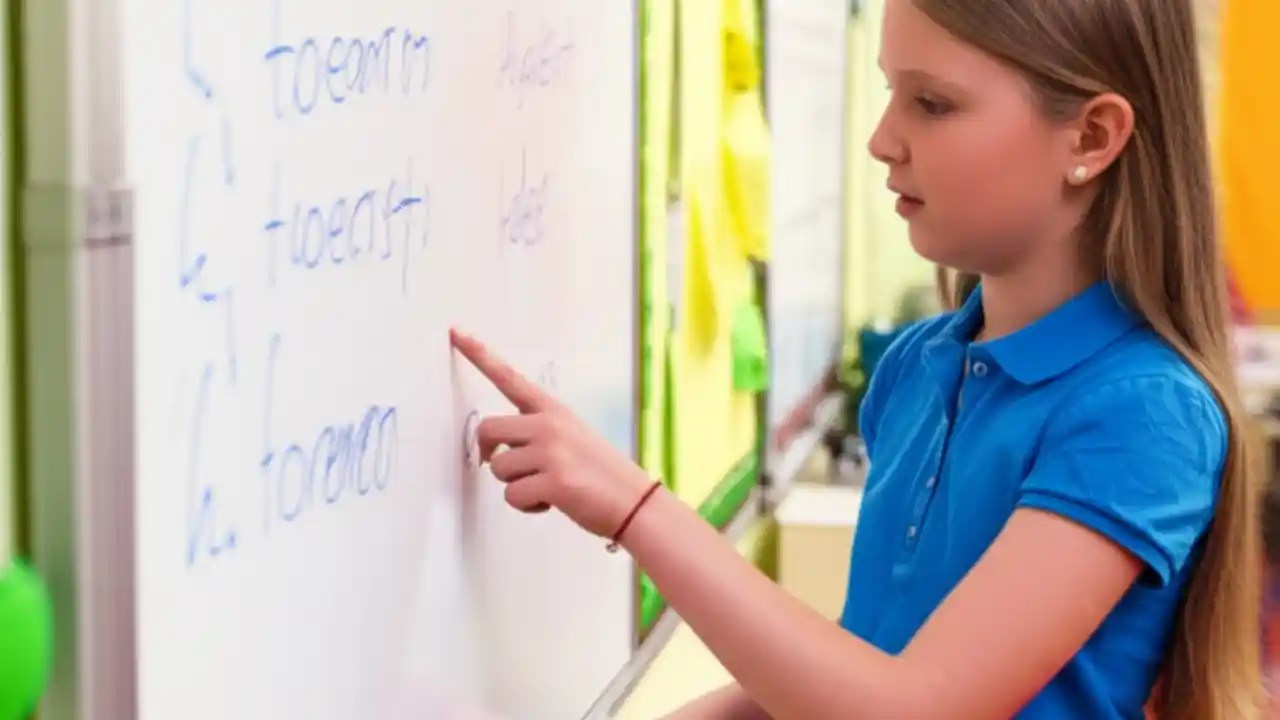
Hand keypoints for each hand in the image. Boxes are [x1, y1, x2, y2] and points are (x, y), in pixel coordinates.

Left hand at [450, 329, 655, 539]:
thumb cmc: (601, 474)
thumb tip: (497, 451)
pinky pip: (512, 495)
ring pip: (498, 468)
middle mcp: (549, 424)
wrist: (636, 502)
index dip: (479, 355)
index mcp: (554, 410)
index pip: (510, 378)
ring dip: (514, 484)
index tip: (455, 332)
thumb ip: (535, 434)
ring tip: (545, 487)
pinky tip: (551, 502)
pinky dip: (527, 506)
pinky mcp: (554, 481)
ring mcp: (551, 451)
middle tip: (504, 466)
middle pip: (488, 428)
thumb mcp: (572, 437)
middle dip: (489, 453)